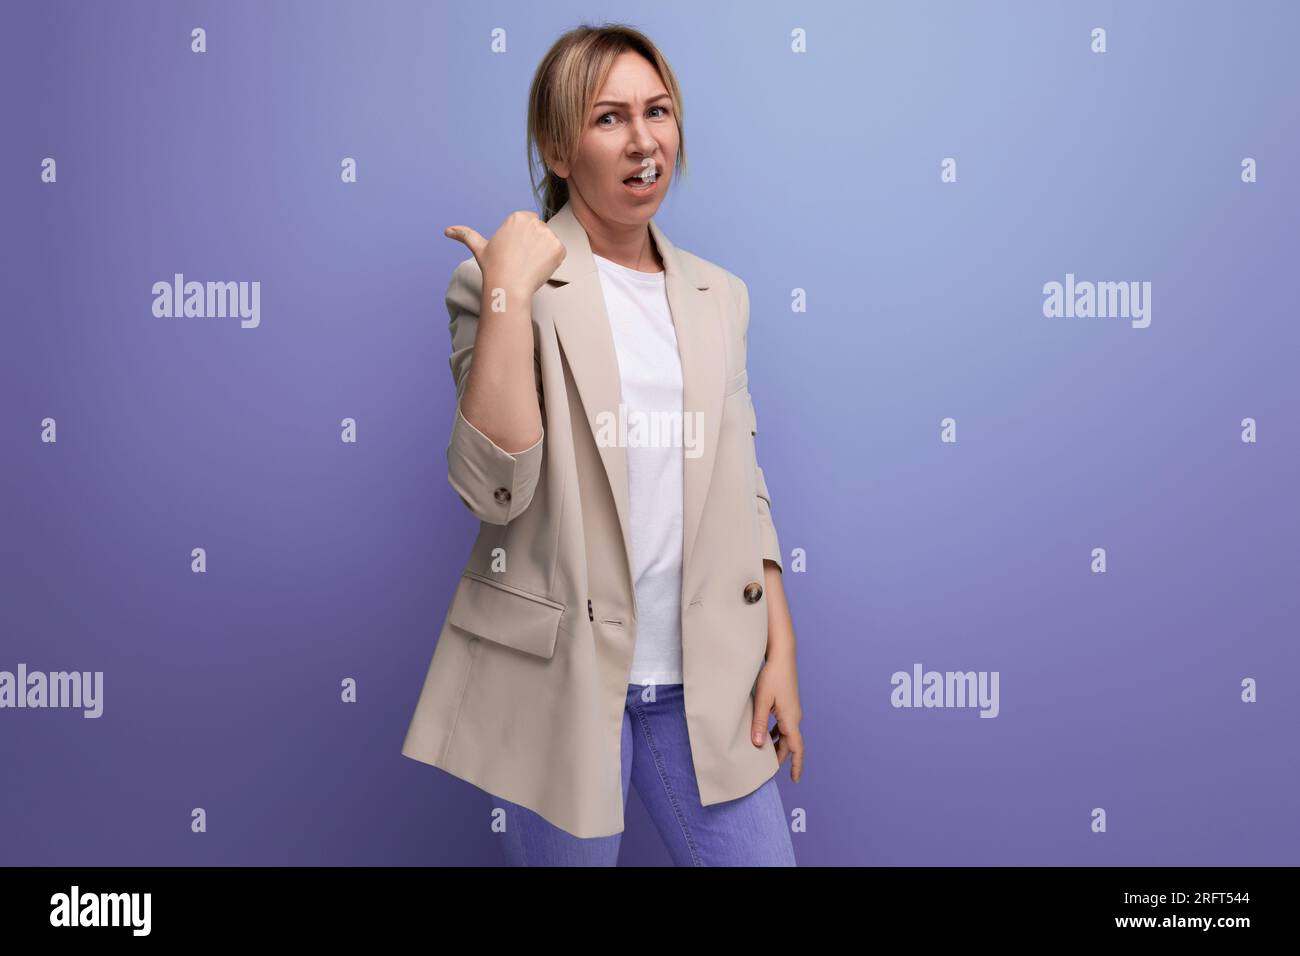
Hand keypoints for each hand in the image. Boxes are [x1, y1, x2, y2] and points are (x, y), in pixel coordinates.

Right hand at [444, 210, 565, 301]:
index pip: (528, 225)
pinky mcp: (558, 247)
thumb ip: (466, 235)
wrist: (508, 287)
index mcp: (517, 217)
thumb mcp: (479, 248)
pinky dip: (552, 262)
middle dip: (534, 246)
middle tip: (522, 262)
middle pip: (540, 233)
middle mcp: (534, 221)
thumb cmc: (493, 268)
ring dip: (543, 253)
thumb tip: (447, 231)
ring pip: (549, 243)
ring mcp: (548, 234)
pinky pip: (559, 253)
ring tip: (529, 265)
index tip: (515, 253)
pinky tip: (539, 268)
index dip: (523, 241)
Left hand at [752, 653, 803, 783]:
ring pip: (787, 734)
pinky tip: (766, 735)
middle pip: (790, 743)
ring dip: (779, 745)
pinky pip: (784, 725)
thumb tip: (759, 745)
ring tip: (765, 755)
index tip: (794, 779)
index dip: (795, 765)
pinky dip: (777, 734)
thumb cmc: (772, 676)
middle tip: (769, 770)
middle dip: (782, 757)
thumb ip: (759, 723)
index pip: (796, 748)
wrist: (782, 656)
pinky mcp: (788, 704)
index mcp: (790, 719)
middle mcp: (795, 717)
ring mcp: (793, 710)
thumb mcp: (762, 700)